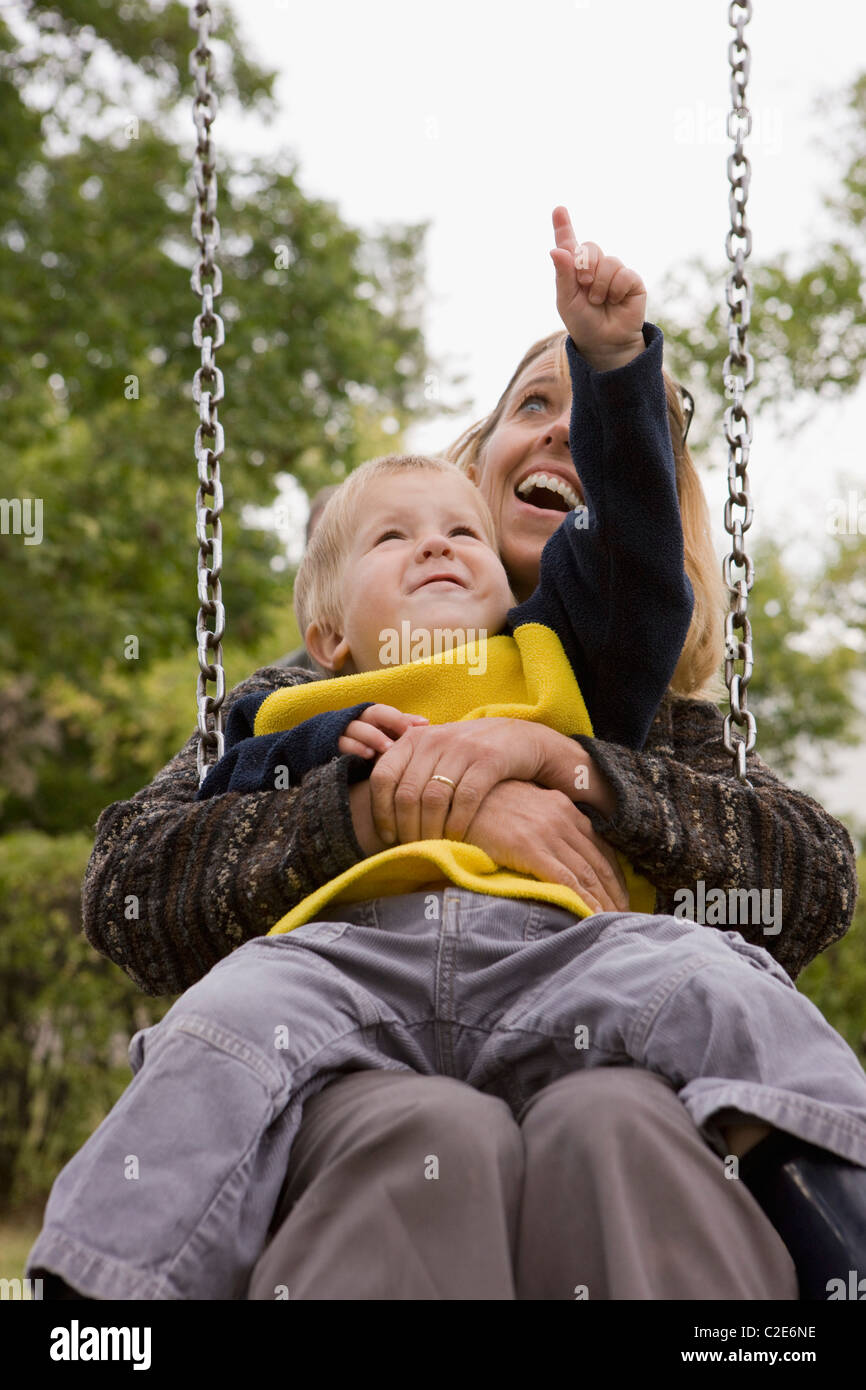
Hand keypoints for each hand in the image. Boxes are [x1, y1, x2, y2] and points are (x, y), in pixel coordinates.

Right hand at [338, 704, 428, 758]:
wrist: (325, 762)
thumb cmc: (362, 752)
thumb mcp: (382, 742)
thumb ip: (400, 734)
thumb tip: (427, 728)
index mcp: (371, 719)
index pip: (390, 712)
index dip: (405, 717)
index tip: (424, 725)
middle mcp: (358, 721)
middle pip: (374, 714)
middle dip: (392, 721)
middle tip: (408, 733)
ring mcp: (343, 732)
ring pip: (358, 727)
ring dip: (374, 736)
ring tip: (389, 747)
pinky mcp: (330, 746)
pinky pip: (342, 743)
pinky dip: (355, 747)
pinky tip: (367, 755)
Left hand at [368, 717, 552, 845]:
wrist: (518, 738)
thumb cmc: (468, 754)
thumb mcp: (434, 752)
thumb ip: (408, 769)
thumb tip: (376, 806)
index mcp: (413, 739)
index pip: (383, 777)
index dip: (380, 811)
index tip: (388, 836)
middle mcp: (434, 740)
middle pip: (407, 794)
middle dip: (407, 828)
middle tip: (412, 848)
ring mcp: (462, 748)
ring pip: (434, 799)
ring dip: (430, 830)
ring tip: (433, 846)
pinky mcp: (489, 760)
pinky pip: (466, 798)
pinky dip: (457, 823)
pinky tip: (456, 836)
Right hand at [465, 780, 629, 913]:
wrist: (452, 797)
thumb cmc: (482, 808)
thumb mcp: (521, 811)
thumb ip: (542, 828)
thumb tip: (555, 856)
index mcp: (563, 808)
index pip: (600, 847)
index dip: (614, 876)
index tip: (621, 899)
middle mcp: (561, 817)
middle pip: (599, 863)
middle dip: (614, 894)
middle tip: (623, 919)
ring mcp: (546, 831)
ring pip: (586, 874)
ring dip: (602, 903)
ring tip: (610, 926)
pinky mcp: (529, 846)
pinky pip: (565, 880)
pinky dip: (581, 901)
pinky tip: (588, 918)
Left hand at [549, 206, 645, 369]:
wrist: (604, 343)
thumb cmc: (583, 322)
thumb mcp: (567, 301)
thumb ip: (563, 275)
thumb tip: (556, 250)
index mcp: (574, 270)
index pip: (568, 243)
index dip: (563, 226)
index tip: (558, 209)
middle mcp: (595, 266)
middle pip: (589, 247)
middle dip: (585, 266)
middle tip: (584, 285)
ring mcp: (614, 271)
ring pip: (608, 261)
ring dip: (600, 284)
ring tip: (599, 301)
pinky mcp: (632, 280)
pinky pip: (623, 273)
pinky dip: (616, 289)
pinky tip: (616, 301)